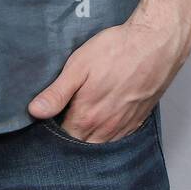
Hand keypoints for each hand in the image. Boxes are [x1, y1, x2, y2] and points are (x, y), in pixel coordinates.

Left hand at [26, 15, 189, 142]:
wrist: (156, 45)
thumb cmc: (116, 51)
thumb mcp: (79, 66)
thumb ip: (57, 93)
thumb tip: (34, 112)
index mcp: (86, 117)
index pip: (61, 136)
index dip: (53, 127)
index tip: (49, 115)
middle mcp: (105, 128)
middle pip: (80, 143)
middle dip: (70, 134)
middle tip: (64, 115)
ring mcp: (123, 127)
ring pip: (99, 144)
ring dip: (88, 136)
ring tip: (83, 118)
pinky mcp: (137, 121)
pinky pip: (118, 138)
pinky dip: (107, 134)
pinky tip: (104, 119)